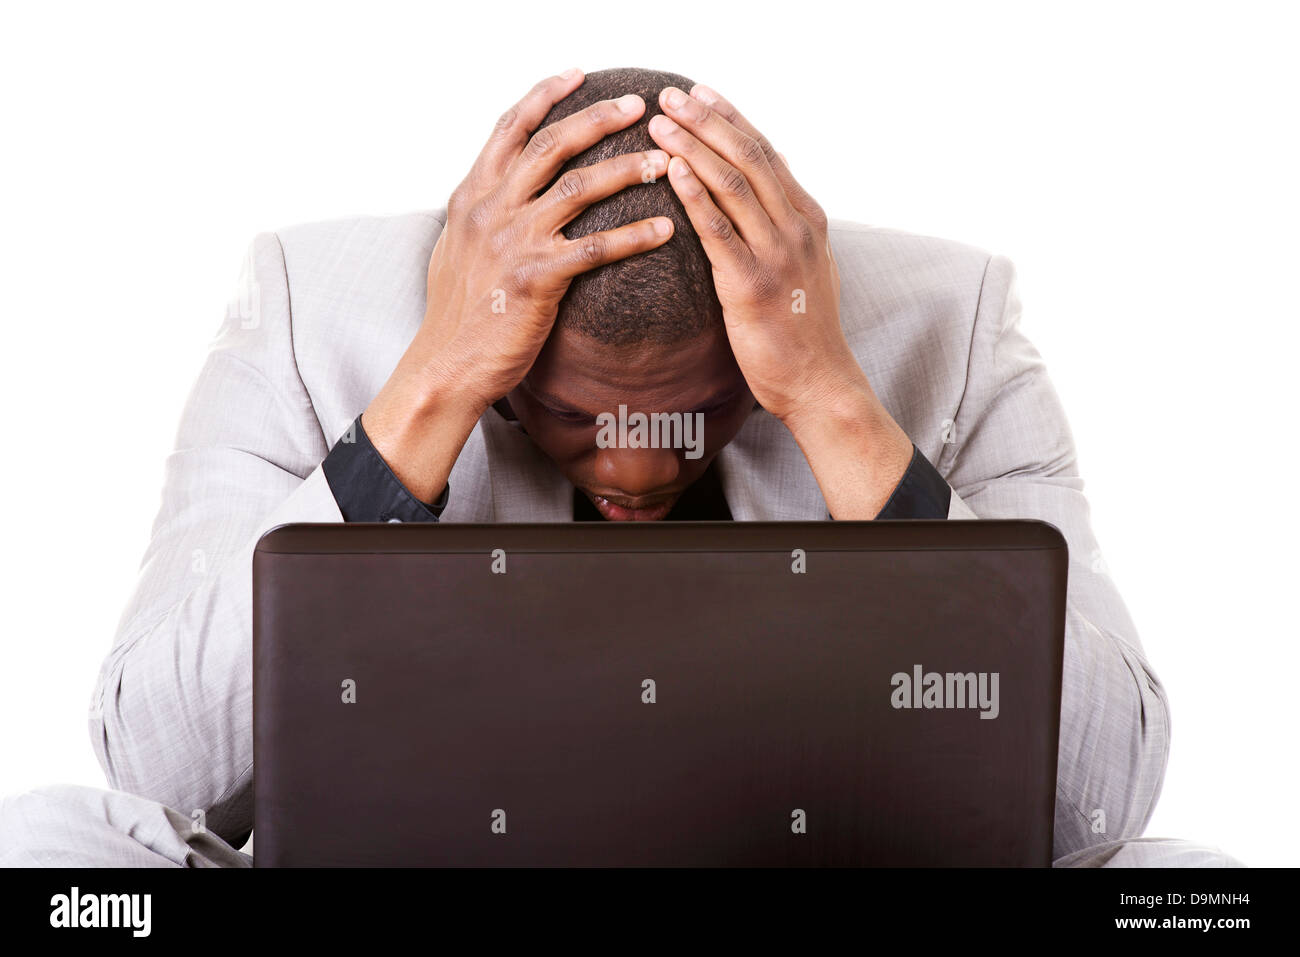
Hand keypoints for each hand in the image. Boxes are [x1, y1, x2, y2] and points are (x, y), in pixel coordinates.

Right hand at [363, 69, 673, 499]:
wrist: (446, 366)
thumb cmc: (457, 315)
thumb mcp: (456, 249)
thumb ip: (481, 214)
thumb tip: (496, 190)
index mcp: (471, 196)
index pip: (509, 129)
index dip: (545, 97)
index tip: (580, 75)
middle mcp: (489, 209)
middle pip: (550, 145)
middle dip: (598, 119)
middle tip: (640, 105)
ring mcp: (512, 242)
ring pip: (577, 188)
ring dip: (626, 169)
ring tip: (665, 160)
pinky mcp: (535, 279)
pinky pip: (594, 249)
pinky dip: (633, 236)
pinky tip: (665, 229)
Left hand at [650, 83, 913, 516]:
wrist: (819, 383)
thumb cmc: (802, 332)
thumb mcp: (805, 269)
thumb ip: (784, 231)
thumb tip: (763, 196)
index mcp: (808, 220)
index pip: (766, 153)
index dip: (731, 119)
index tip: (701, 92)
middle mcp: (797, 228)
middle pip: (749, 157)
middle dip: (707, 120)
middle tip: (671, 94)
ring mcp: (777, 255)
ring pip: (733, 185)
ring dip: (693, 148)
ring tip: (659, 122)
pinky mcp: (752, 285)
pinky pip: (719, 231)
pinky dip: (694, 196)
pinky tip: (671, 171)